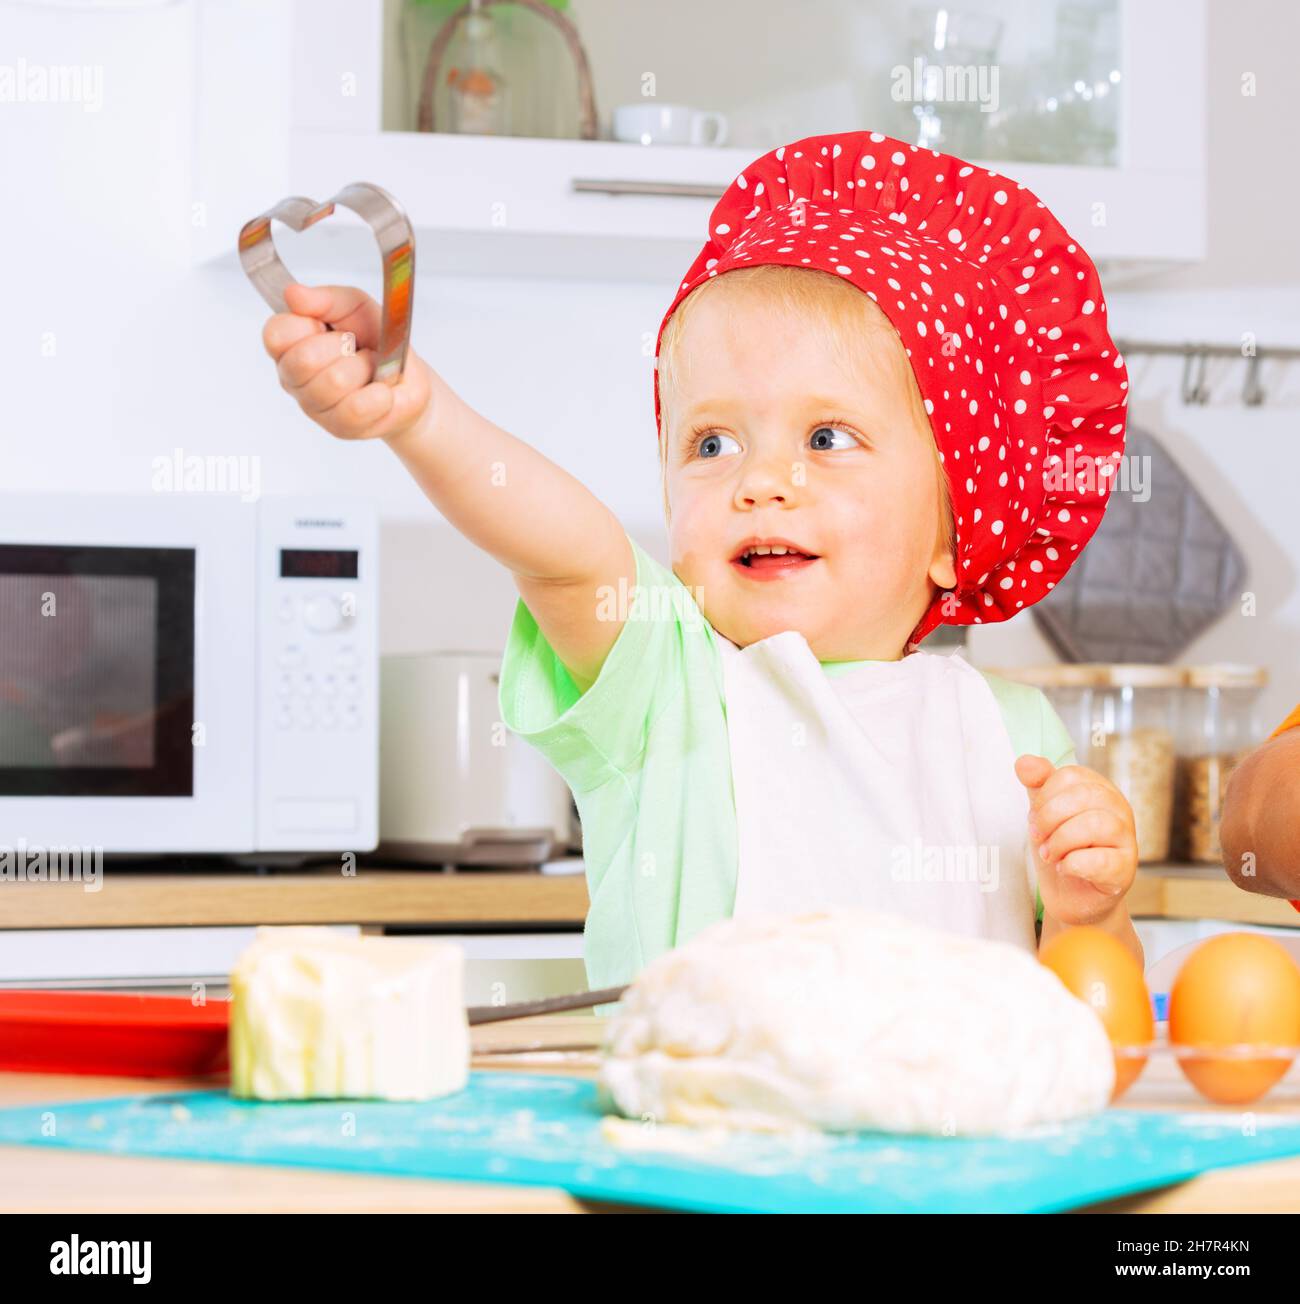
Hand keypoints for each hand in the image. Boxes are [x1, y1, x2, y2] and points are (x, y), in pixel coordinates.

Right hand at [261, 283, 436, 444]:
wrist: (410, 379)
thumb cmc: (376, 341)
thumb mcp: (355, 306)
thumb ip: (324, 299)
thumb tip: (292, 294)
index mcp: (288, 344)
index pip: (275, 333)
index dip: (305, 325)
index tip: (327, 325)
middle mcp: (293, 378)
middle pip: (303, 360)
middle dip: (341, 347)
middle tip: (355, 348)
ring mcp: (314, 406)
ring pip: (334, 381)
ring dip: (364, 368)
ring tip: (370, 368)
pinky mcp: (339, 428)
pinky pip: (354, 409)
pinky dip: (377, 395)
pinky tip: (381, 391)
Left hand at [1015, 754, 1137, 925]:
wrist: (1070, 896)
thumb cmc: (1061, 849)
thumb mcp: (1044, 813)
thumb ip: (1037, 785)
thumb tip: (1024, 761)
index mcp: (1099, 789)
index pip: (1070, 775)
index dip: (1044, 796)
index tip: (1034, 818)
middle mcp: (1119, 810)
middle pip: (1083, 796)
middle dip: (1049, 818)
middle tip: (1038, 838)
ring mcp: (1127, 840)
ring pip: (1095, 824)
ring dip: (1060, 841)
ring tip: (1050, 855)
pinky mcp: (1125, 871)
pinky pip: (1100, 860)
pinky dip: (1073, 864)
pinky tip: (1065, 868)